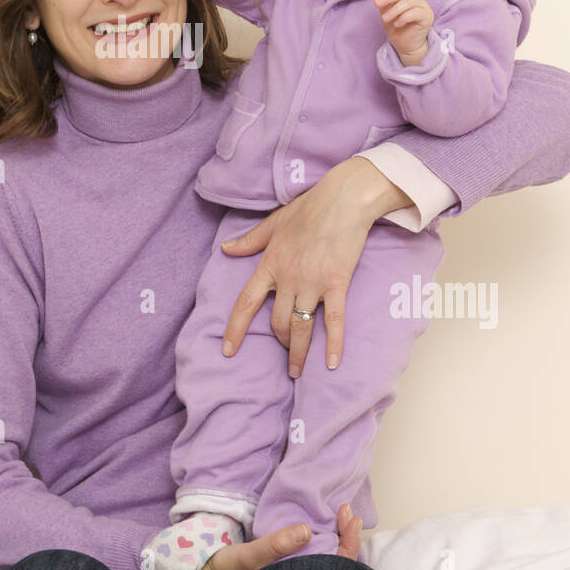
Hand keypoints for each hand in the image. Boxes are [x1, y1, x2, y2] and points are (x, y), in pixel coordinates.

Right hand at [173, 504, 361, 569]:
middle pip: (337, 563)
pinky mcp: (284, 567)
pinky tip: (318, 524)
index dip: (348, 542)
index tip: (349, 515)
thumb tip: (307, 530)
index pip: (338, 567)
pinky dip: (319, 537)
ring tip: (339, 514)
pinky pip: (310, 554)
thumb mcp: (249, 557)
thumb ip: (276, 545)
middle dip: (345, 536)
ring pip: (325, 558)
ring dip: (334, 535)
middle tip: (347, 510)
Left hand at [219, 156, 412, 375]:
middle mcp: (288, 278)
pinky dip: (333, 344)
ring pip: (300, 327)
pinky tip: (331, 364)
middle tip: (283, 353)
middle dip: (278, 342)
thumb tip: (226, 249)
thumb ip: (250, 241)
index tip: (228, 350)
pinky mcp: (337, 284)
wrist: (344, 199)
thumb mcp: (273, 223)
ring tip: (296, 369)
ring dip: (297, 352)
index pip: (246, 303)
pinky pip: (334, 321)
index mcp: (270, 264)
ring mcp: (313, 283)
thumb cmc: (309, 208)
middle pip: (276, 321)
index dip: (235, 329)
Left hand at [370, 0, 433, 65]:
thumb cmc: (396, 27)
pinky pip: (415, 13)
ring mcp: (423, 7)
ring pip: (408, 3)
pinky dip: (403, 18)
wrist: (404, 45)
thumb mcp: (384, 10)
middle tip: (376, 4)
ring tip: (385, 19)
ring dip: (394, 10)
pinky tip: (397, 24)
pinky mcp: (427, 16)